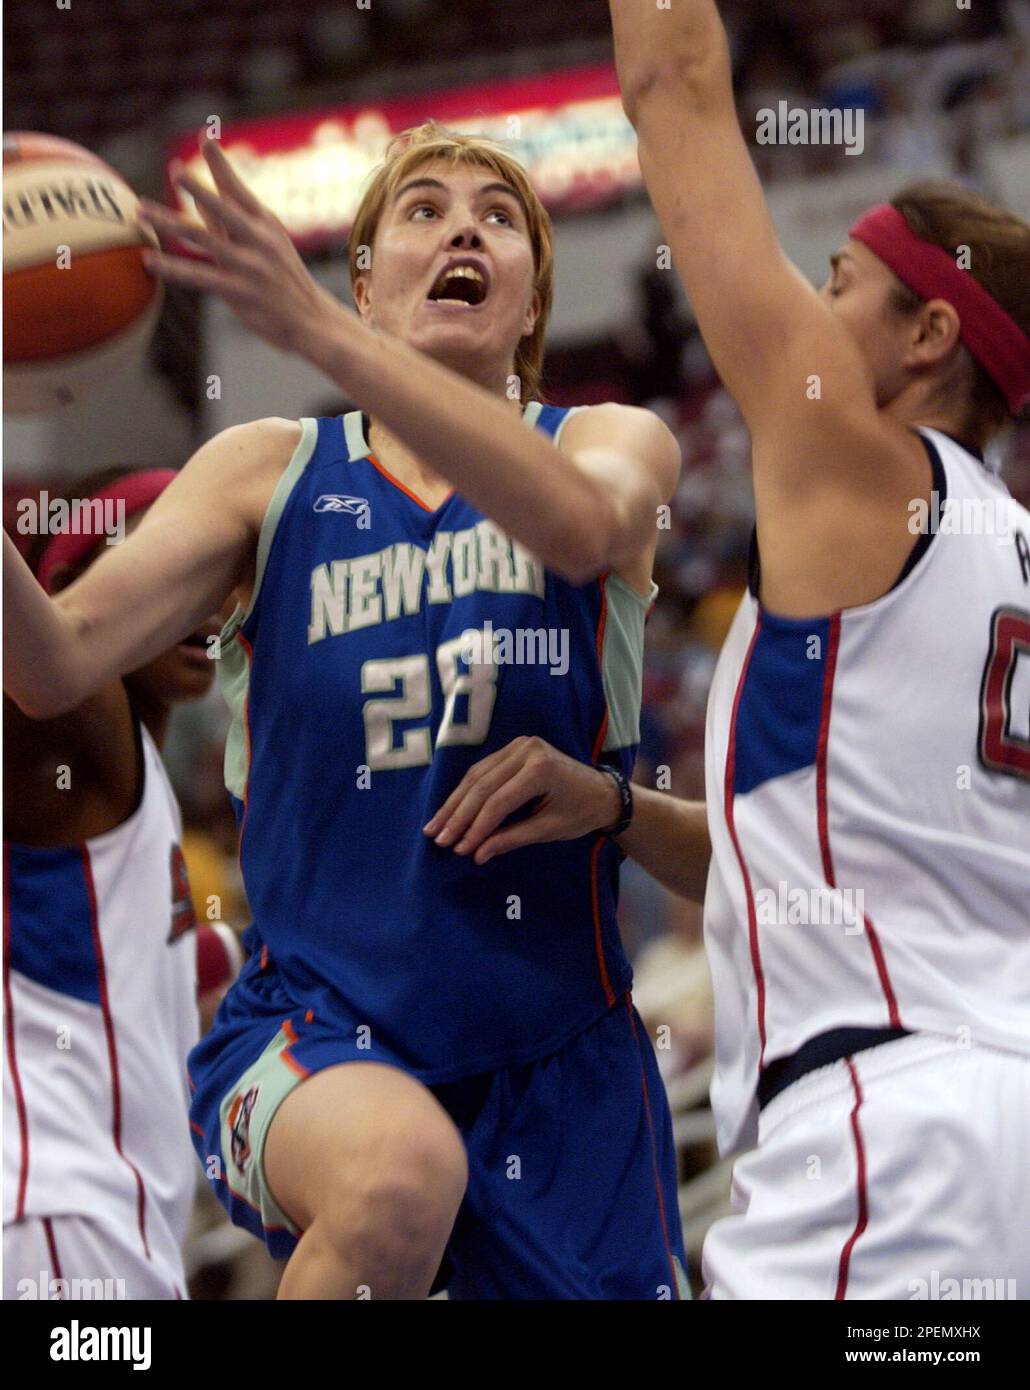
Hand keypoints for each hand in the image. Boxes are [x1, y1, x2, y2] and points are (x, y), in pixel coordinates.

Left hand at [137, 137, 344, 353]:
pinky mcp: (240, 292)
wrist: (313, 320)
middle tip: (176, 171)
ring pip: (203, 239)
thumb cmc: (284, 279)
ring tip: (142, 211)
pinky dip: (172, 268)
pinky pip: (198, 277)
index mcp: (266, 223)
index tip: (205, 138)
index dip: (221, 164)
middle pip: (224, 208)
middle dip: (199, 188)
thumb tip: (197, 195)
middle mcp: (259, 240)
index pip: (239, 188)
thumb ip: (228, 222)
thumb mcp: (265, 244)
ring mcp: (250, 266)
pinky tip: (149, 260)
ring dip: (170, 223)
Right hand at [423, 736, 622, 864]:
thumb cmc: (581, 812)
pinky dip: (465, 792)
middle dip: (458, 815)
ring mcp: (518, 745)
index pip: (499, 801)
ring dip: (454, 803)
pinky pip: (483, 770)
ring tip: (434, 827)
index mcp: (541, 769)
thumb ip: (511, 839)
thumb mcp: (549, 830)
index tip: (459, 849)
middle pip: (483, 786)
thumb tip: (476, 854)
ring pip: (477, 776)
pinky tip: (450, 810)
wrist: (601, 790)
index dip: (476, 827)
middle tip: (438, 838)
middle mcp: (527, 750)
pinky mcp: (513, 748)